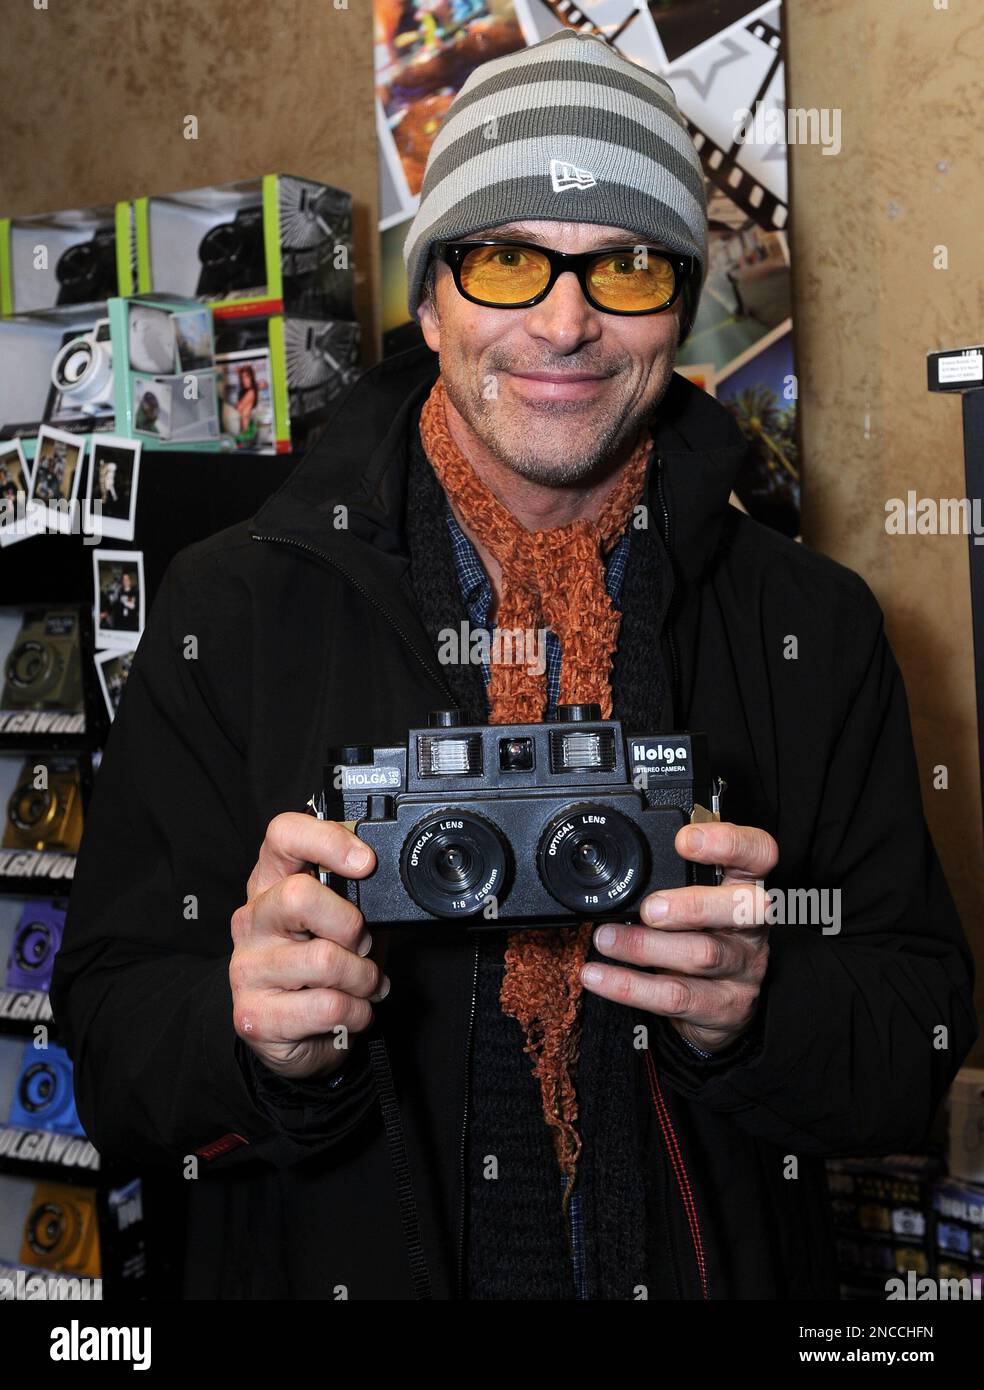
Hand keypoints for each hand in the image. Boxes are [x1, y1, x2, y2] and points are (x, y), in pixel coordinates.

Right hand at [230, 813, 382, 1080]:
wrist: (293, 1036)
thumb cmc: (326, 969)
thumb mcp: (344, 922)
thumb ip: (358, 898)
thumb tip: (385, 880)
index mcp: (272, 883)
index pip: (283, 835)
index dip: (327, 840)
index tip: (366, 863)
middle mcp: (252, 919)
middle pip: (299, 896)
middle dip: (351, 926)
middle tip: (362, 946)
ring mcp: (246, 968)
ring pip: (324, 960)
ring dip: (363, 978)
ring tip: (364, 984)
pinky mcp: (253, 1015)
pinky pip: (327, 1006)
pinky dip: (356, 1012)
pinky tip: (351, 1012)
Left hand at [580, 822, 775, 1053]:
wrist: (720, 1009)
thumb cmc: (702, 937)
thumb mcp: (697, 902)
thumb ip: (673, 880)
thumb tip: (618, 866)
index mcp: (746, 887)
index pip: (759, 853)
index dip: (729, 843)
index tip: (685, 840)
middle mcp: (752, 926)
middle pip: (743, 908)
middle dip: (693, 905)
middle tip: (650, 908)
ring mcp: (743, 969)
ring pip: (703, 955)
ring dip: (646, 946)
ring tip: (605, 938)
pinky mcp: (723, 1008)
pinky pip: (674, 996)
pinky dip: (629, 985)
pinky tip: (597, 975)